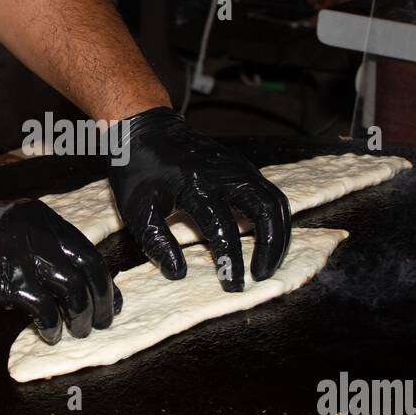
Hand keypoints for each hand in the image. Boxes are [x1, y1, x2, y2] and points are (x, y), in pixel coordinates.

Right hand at [0, 201, 120, 343]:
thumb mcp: (3, 228)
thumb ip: (34, 244)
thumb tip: (62, 275)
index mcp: (39, 217)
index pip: (86, 249)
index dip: (102, 278)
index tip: (108, 298)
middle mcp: (38, 232)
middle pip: (89, 268)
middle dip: (102, 298)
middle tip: (103, 320)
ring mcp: (24, 256)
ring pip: (74, 290)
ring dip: (82, 316)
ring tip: (78, 331)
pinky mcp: (8, 282)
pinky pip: (46, 309)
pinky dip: (54, 326)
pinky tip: (50, 334)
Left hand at [108, 107, 291, 291]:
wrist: (147, 130)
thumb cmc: (139, 170)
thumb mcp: (137, 208)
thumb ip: (156, 241)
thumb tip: (178, 272)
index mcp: (197, 186)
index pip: (223, 229)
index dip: (230, 260)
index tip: (232, 284)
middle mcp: (225, 174)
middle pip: (265, 211)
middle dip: (270, 247)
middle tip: (260, 275)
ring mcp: (238, 168)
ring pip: (275, 201)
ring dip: (279, 234)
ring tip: (269, 262)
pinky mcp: (243, 167)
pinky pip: (270, 193)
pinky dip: (275, 218)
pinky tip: (267, 238)